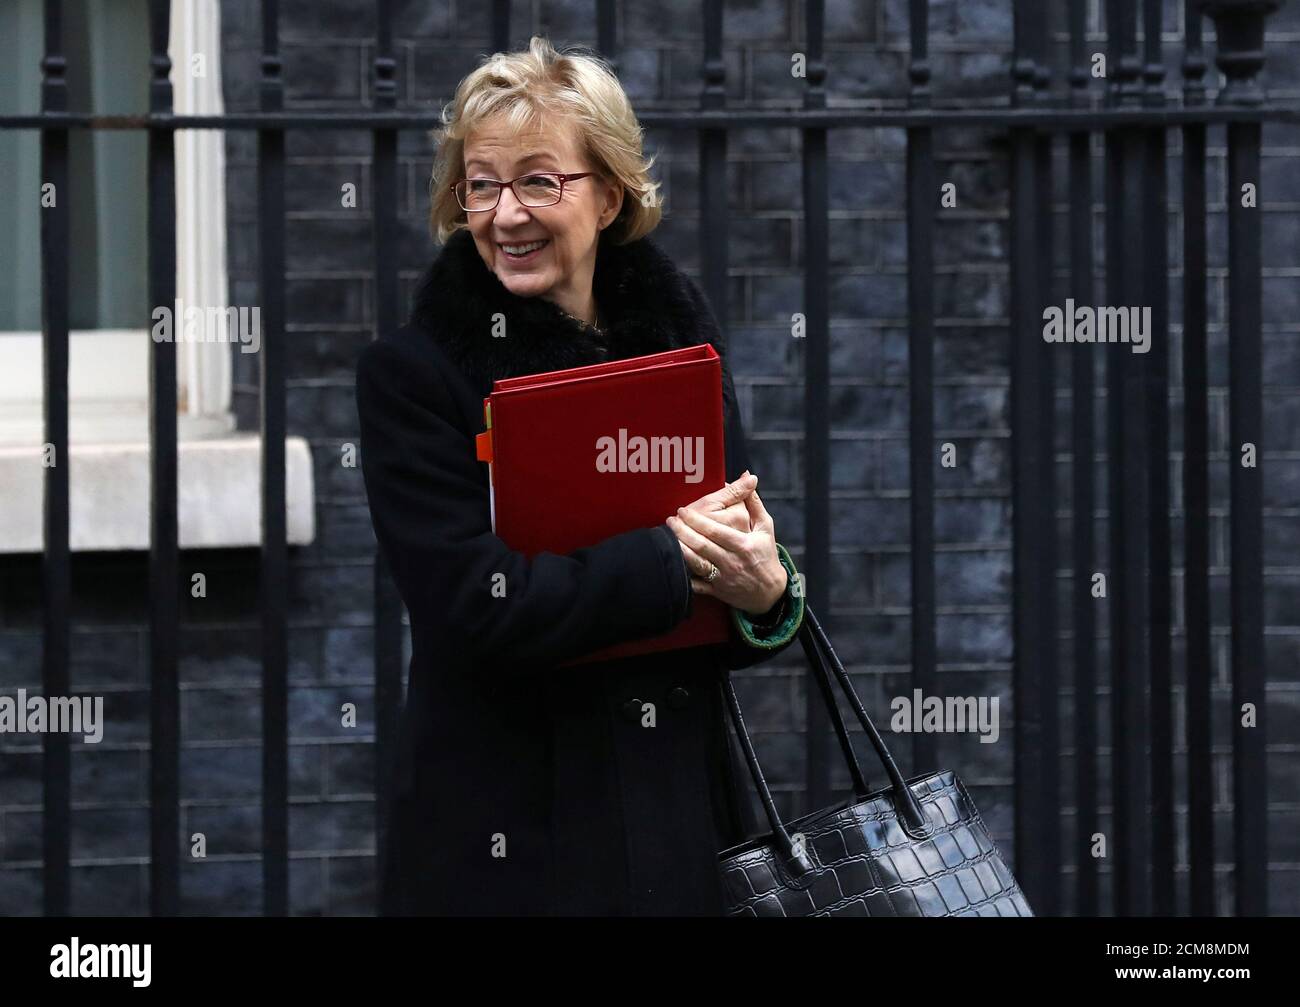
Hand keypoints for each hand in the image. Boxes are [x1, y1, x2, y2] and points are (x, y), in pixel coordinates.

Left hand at [666, 476, 786, 614]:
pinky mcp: (716, 591)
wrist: (769, 592)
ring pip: (697, 564)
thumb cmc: (765, 554)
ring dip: (680, 550)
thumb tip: (747, 477)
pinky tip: (673, 562)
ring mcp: (723, 577)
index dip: (696, 520)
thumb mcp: (766, 527)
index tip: (682, 510)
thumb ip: (754, 502)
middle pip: (702, 545)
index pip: (715, 531)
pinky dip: (684, 575)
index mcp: (743, 544)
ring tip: (667, 537)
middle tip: (670, 520)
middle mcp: (732, 561)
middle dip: (683, 532)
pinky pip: (696, 585)